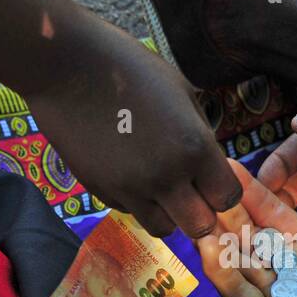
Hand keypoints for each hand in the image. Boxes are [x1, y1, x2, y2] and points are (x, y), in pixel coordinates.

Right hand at [25, 17, 240, 239]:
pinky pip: (129, 210)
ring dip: (166, 213)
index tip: (212, 180)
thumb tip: (205, 162)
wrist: (68, 70)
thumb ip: (198, 133)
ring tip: (158, 187)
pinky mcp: (100, 191)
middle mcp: (165, 177)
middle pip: (199, 225)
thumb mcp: (181, 92)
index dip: (222, 192)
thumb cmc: (130, 68)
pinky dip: (135, 201)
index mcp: (194, 147)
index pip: (227, 197)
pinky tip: (126, 170)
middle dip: (199, 212)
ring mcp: (130, 189)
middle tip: (190, 192)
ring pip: (162, 228)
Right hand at [198, 158, 296, 296]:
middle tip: (202, 185)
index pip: (282, 218)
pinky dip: (224, 276)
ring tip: (196, 210)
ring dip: (218, 240)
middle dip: (229, 214)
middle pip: (254, 240)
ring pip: (242, 265)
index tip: (235, 168)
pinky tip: (207, 250)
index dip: (258, 194)